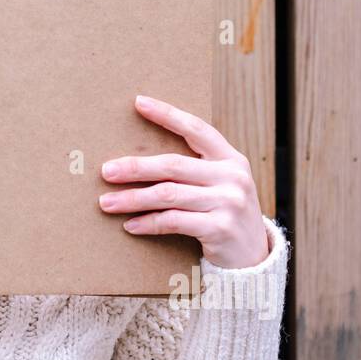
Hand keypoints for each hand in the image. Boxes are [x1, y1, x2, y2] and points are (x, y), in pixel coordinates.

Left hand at [98, 95, 268, 268]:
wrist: (254, 256)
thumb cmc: (225, 214)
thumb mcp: (220, 185)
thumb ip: (195, 169)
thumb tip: (139, 161)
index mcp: (231, 159)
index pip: (196, 129)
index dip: (167, 115)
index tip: (138, 103)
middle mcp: (232, 176)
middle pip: (173, 165)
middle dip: (135, 167)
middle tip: (106, 171)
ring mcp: (228, 202)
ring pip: (168, 194)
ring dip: (132, 198)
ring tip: (107, 202)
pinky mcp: (220, 228)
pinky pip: (173, 221)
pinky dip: (147, 223)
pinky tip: (130, 225)